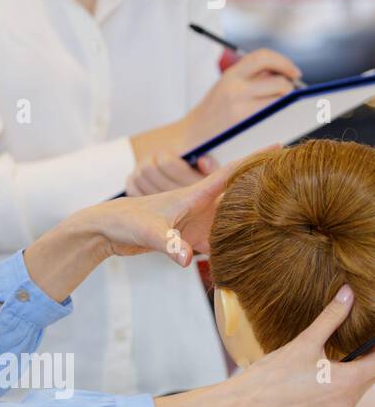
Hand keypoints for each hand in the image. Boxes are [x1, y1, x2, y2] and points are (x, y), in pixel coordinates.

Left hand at [88, 149, 275, 264]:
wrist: (107, 230)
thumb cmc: (125, 221)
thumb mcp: (148, 233)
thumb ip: (169, 244)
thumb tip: (188, 260)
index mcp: (194, 196)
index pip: (232, 173)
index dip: (257, 159)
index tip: (282, 146)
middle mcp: (200, 207)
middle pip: (241, 196)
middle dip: (266, 190)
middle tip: (300, 187)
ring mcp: (197, 223)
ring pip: (234, 221)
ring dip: (254, 222)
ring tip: (288, 222)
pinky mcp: (190, 239)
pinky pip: (220, 242)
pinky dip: (235, 246)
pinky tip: (253, 254)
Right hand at [182, 48, 299, 145]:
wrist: (188, 137)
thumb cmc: (211, 116)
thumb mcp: (224, 89)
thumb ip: (250, 80)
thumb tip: (284, 77)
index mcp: (230, 75)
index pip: (262, 57)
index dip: (283, 62)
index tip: (295, 73)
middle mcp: (233, 86)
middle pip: (279, 80)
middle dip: (290, 88)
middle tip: (291, 97)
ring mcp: (238, 104)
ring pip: (280, 98)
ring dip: (287, 104)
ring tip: (284, 110)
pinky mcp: (242, 121)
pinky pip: (273, 114)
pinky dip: (282, 116)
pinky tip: (281, 121)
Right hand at [223, 285, 374, 406]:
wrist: (246, 405)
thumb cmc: (273, 375)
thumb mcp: (304, 343)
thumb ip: (331, 318)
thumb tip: (348, 295)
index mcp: (348, 381)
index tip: (369, 337)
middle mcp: (347, 401)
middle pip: (368, 377)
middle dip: (363, 360)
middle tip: (352, 344)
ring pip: (354, 391)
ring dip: (349, 376)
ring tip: (330, 361)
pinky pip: (339, 403)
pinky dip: (335, 390)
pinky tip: (315, 379)